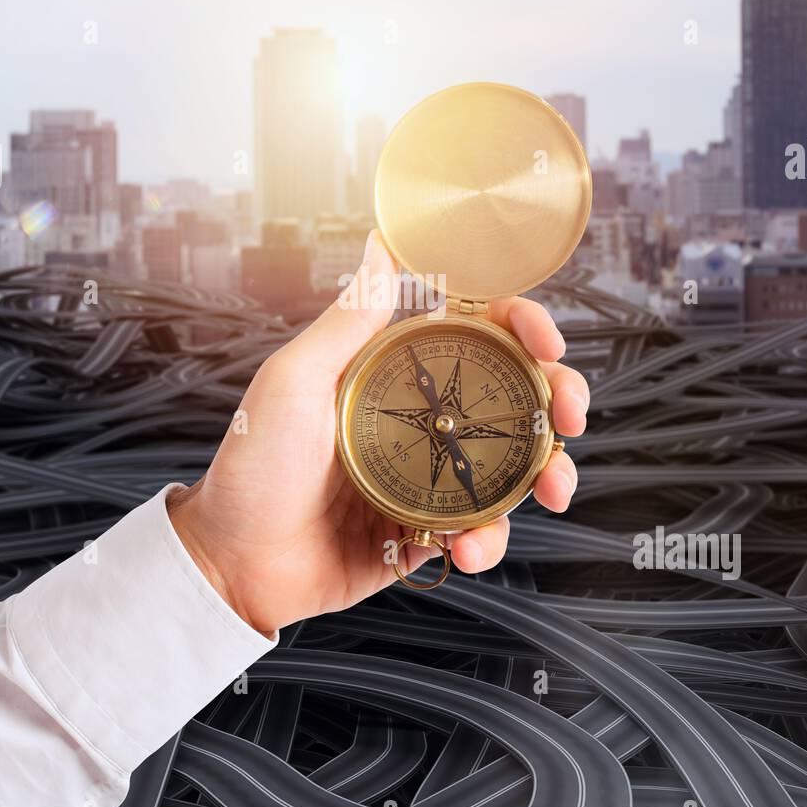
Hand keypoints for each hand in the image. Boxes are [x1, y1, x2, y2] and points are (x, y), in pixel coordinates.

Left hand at [168, 230, 588, 636]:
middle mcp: (423, 421)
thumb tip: (382, 243)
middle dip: (560, 402)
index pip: (476, 336)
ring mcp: (430, 480)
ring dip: (546, 476)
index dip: (522, 328)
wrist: (235, 562)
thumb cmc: (252, 463)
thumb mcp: (296, 381)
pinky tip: (468, 548)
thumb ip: (348, 320)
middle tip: (572, 417)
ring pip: (513, 468)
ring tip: (551, 492)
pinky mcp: (427, 534)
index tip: (546, 340)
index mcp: (396, 375)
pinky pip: (479, 532)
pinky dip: (488, 541)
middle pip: (515, 399)